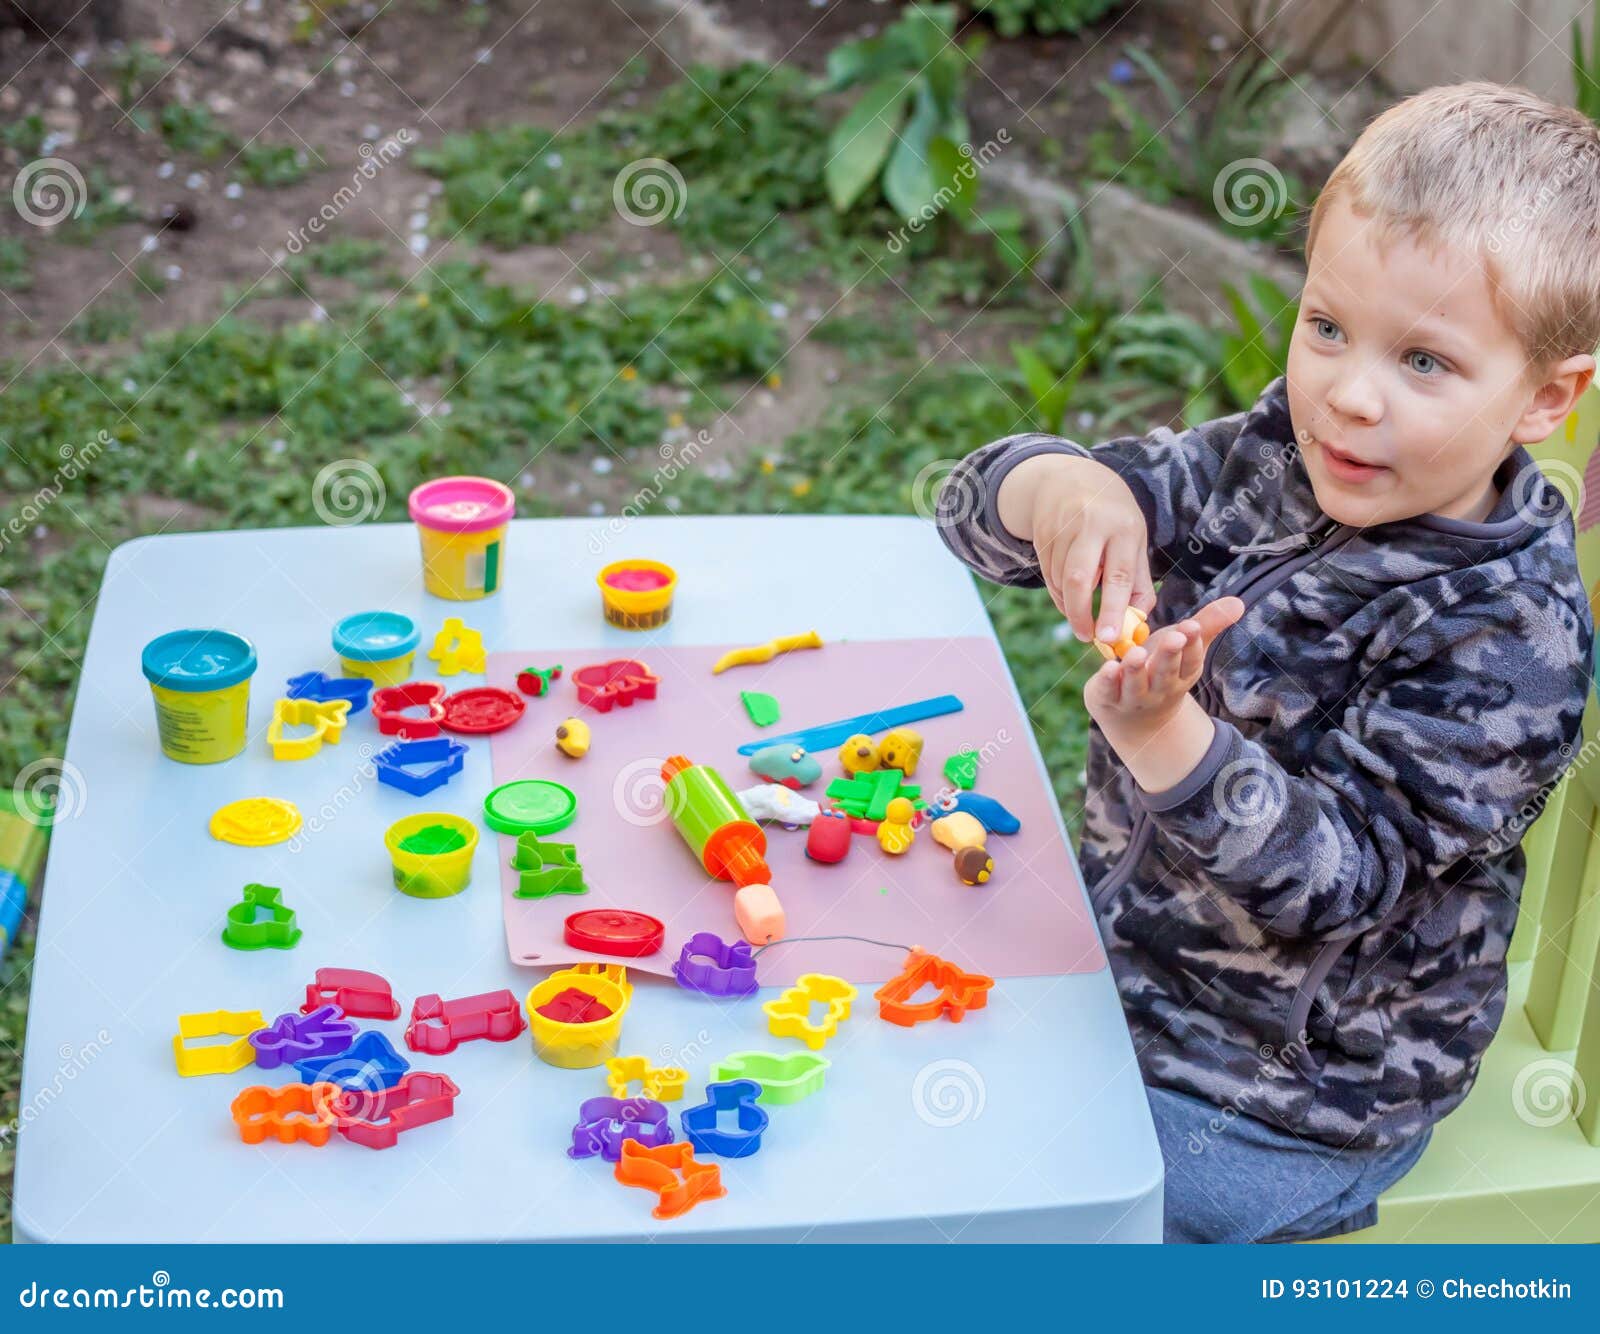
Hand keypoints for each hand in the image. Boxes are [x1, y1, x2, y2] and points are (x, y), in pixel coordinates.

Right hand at [995, 453, 1155, 643]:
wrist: (1070, 477)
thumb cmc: (1113, 515)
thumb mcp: (1135, 537)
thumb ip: (1138, 580)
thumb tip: (1138, 624)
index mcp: (1124, 528)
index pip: (1119, 575)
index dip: (1115, 610)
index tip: (1110, 638)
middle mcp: (1091, 525)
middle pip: (1079, 579)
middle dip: (1081, 614)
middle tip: (1086, 636)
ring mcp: (1062, 528)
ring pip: (1060, 580)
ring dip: (1069, 603)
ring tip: (1081, 609)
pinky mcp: (1042, 534)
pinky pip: (1047, 575)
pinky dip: (1058, 592)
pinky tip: (1068, 592)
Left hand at [1085, 596, 1244, 734]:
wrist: (1135, 718)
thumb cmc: (1161, 669)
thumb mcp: (1184, 647)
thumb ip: (1207, 625)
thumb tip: (1238, 602)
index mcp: (1183, 673)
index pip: (1191, 658)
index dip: (1192, 643)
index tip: (1192, 625)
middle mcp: (1161, 687)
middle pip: (1167, 672)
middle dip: (1170, 655)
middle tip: (1174, 637)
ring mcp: (1134, 696)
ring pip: (1136, 683)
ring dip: (1136, 669)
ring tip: (1136, 653)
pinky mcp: (1108, 698)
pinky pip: (1108, 691)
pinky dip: (1108, 681)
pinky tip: (1107, 668)